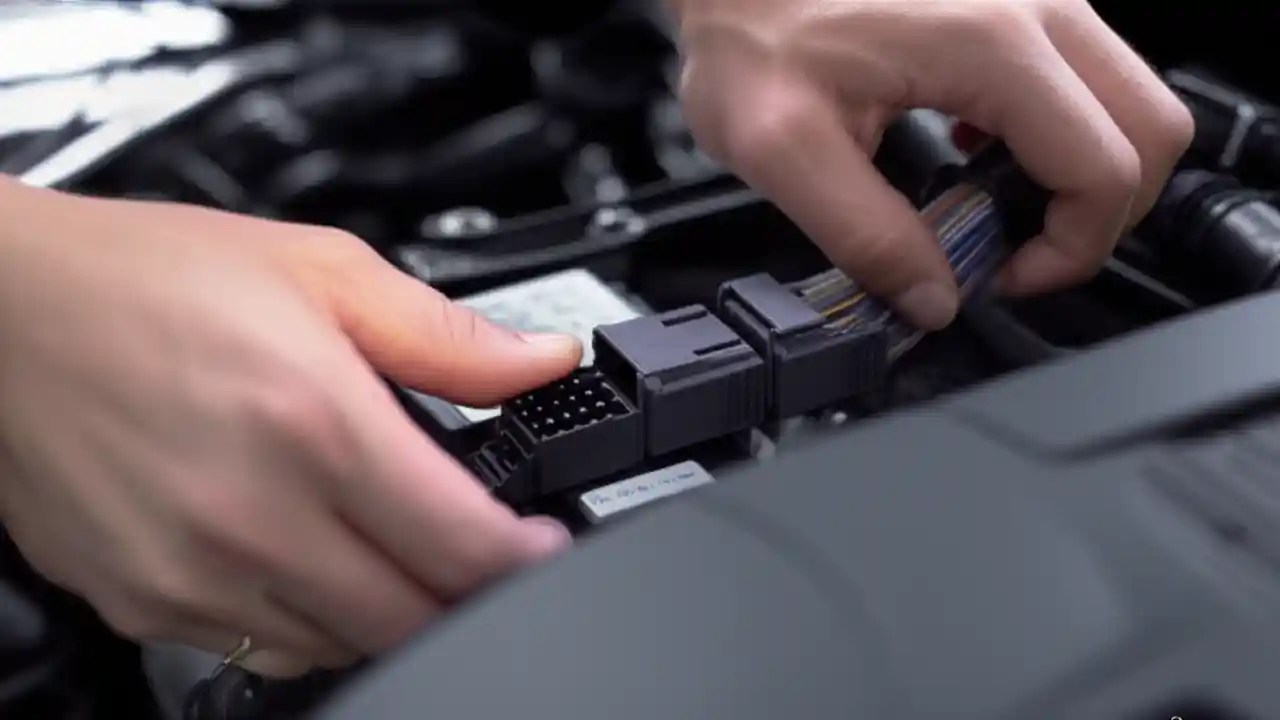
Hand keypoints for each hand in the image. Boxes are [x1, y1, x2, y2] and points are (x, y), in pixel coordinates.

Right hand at [0, 178, 579, 675]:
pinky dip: (308, 621)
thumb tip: (539, 360)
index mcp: (314, 424)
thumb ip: (446, 336)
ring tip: (386, 546)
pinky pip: (263, 650)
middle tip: (472, 551)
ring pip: (344, 645)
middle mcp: (253, 514)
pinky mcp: (144, 602)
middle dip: (464, 592)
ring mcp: (192, 573)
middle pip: (412, 615)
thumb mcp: (321, 273)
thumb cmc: (147, 283)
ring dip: (388, 609)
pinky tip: (304, 559)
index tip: (540, 548)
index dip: (525, 560)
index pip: (463, 546)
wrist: (5, 311)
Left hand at [668, 0, 1192, 328]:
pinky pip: (1085, 80)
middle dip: (1101, 216)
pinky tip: (984, 157)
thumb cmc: (750, 31)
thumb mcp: (783, 151)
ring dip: (1082, 175)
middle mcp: (1036, 6)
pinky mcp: (1015, 3)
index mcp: (992, 46)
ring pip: (1128, 102)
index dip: (1070, 251)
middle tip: (1019, 252)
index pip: (1104, 170)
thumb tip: (932, 299)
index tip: (1005, 276)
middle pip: (1151, 130)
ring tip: (994, 208)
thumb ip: (864, 236)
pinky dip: (1060, 135)